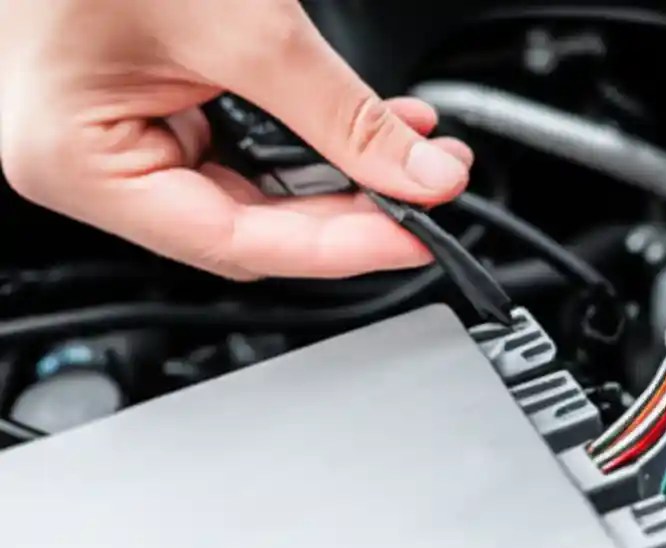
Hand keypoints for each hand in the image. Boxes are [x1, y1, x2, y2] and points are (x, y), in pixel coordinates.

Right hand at [0, 0, 470, 278]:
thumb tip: (422, 174)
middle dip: (353, 209)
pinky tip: (369, 134)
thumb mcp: (246, 27)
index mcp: (79, 164)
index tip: (417, 238)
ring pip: (254, 193)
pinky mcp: (149, 108)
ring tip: (415, 155)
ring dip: (341, 177)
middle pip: (250, 225)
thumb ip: (343, 115)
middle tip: (431, 189)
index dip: (341, 248)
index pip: (237, 242)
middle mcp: (92, 165)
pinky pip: (242, 149)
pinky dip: (310, 144)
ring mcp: (119, 136)